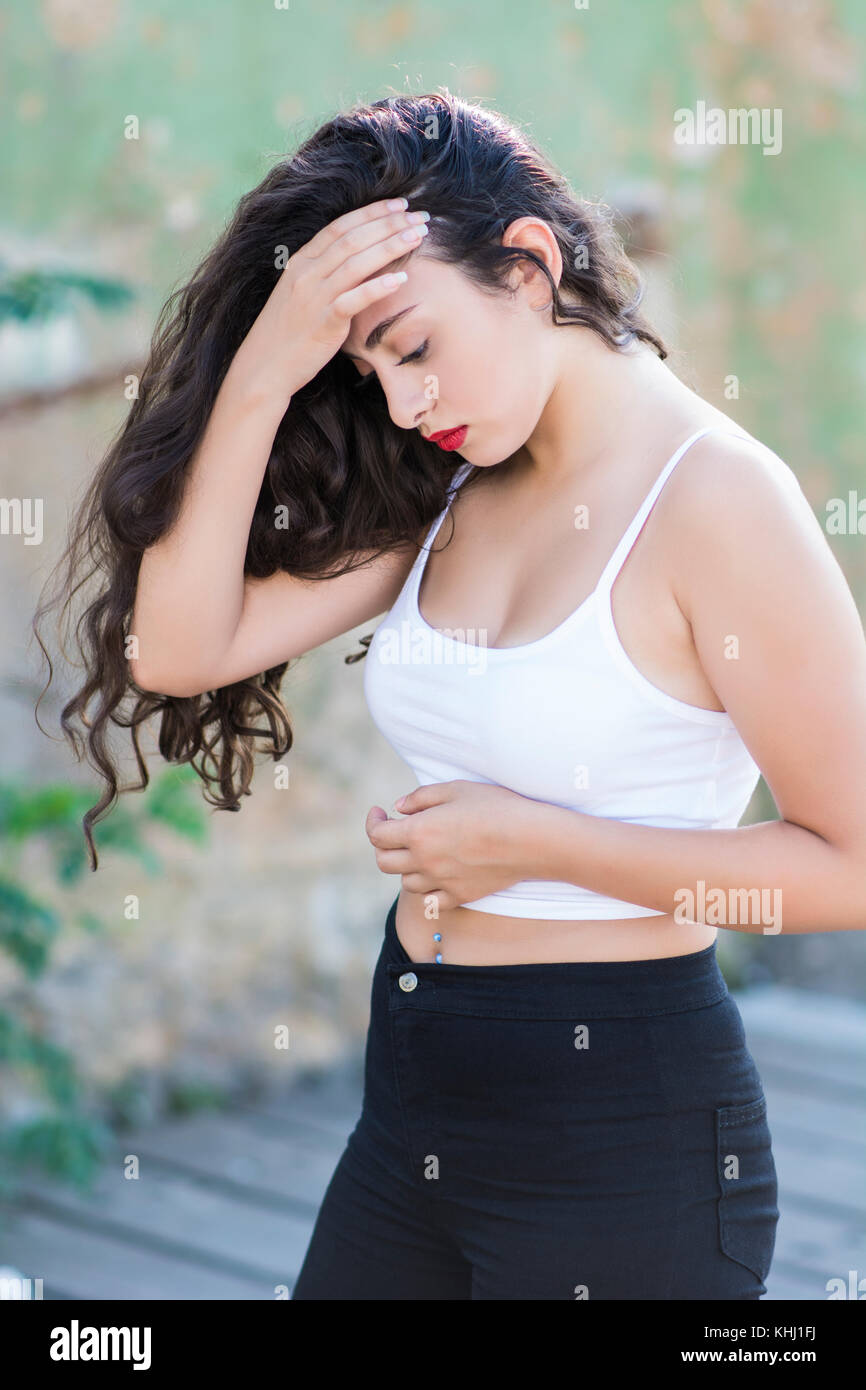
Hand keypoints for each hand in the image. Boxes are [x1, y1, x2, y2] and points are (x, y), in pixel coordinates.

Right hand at [227, 197, 429, 407]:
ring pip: (357, 263)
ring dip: (390, 246)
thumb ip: (323, 274)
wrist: (265, 366)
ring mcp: (314, 297)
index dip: (372, 212)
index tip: (400, 204)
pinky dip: (378, 287)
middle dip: (389, 223)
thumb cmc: (287, 333)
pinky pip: (354, 300)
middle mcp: (307, 273)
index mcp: (301, 261)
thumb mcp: (300, 293)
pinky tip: (402, 279)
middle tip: (420, 216)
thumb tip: (356, 260)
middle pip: (353, 239)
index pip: (341, 226)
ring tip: (418, 237)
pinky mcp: (323, 323)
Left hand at [364, 780, 533, 912]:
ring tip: (419, 851)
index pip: (377, 835)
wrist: (530, 839)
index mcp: (419, 832)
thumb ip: (421, 797)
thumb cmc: (495, 807)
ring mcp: (441, 882)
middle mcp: (424, 861)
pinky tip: (435, 875)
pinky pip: (431, 901)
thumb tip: (398, 808)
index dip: (373, 821)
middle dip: (382, 846)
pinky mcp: (460, 896)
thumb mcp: (456, 789)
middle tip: (394, 832)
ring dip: (405, 866)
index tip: (379, 812)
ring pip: (406, 882)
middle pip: (383, 862)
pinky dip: (426, 889)